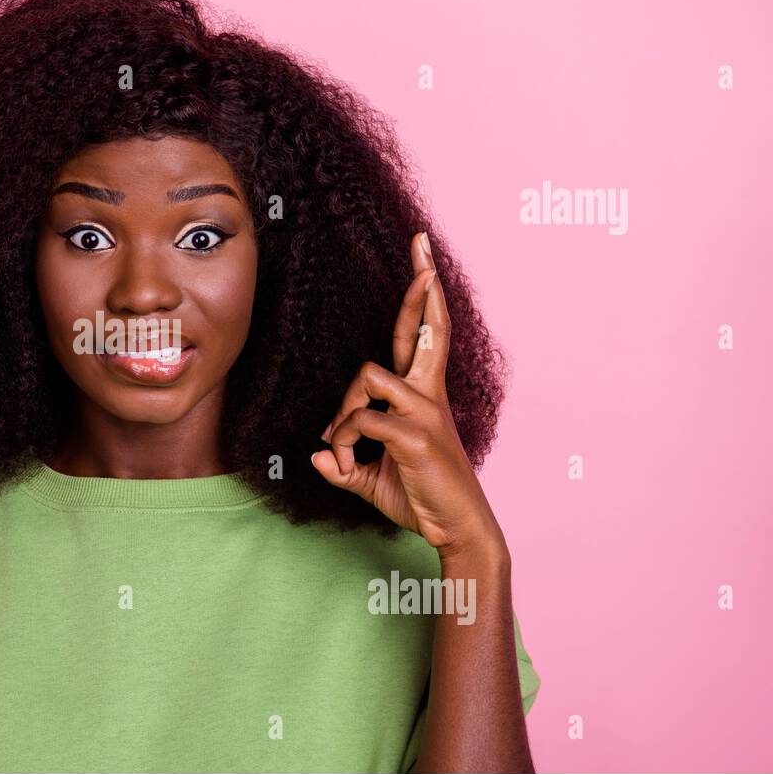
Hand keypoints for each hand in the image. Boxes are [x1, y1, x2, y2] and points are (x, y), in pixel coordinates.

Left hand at [311, 232, 501, 550]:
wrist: (456, 530)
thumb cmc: (421, 499)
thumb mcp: (372, 478)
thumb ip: (345, 463)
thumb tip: (315, 455)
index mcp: (422, 396)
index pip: (423, 337)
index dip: (423, 298)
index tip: (425, 259)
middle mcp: (428, 395)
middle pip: (425, 328)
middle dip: (421, 286)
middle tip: (421, 243)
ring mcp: (426, 412)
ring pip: (368, 377)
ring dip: (345, 411)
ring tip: (346, 446)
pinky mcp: (416, 435)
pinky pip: (363, 421)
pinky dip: (345, 442)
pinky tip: (348, 463)